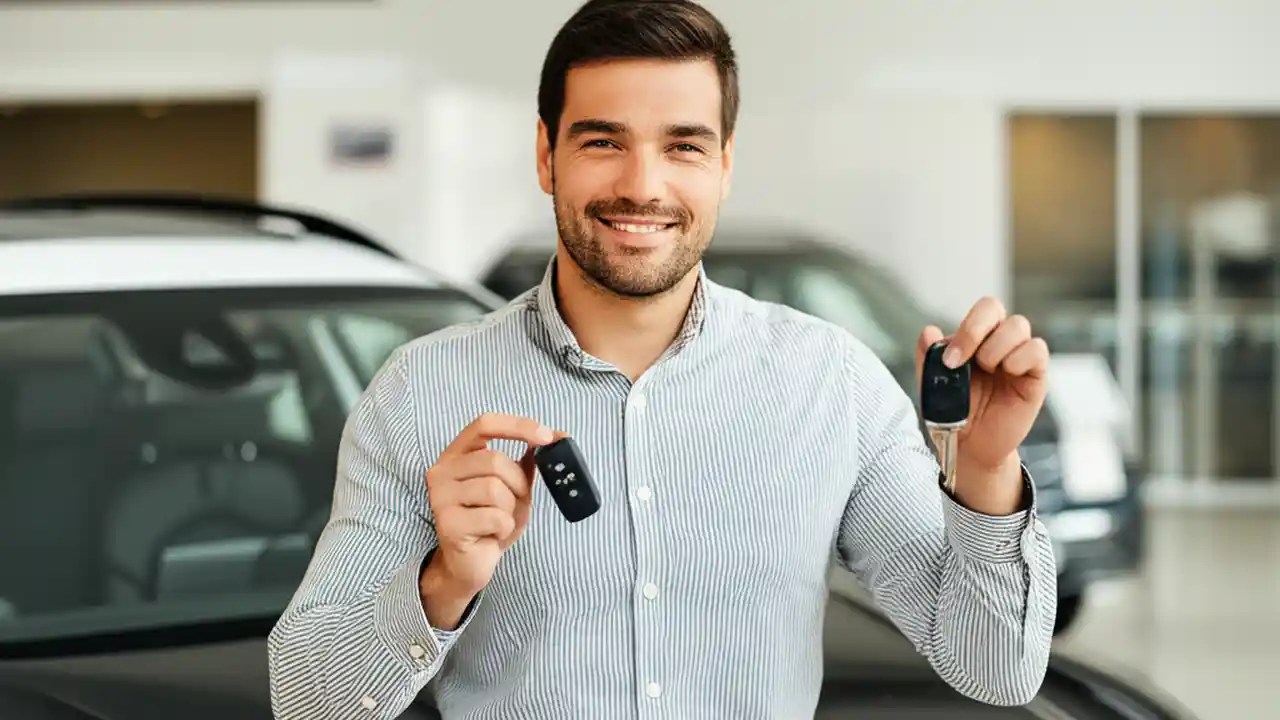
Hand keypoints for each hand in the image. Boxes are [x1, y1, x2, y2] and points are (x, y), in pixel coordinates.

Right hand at [421, 413, 559, 607]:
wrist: (469, 564)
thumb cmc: (490, 522)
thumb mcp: (513, 487)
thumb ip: (528, 461)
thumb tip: (559, 437)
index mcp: (457, 455)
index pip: (484, 424)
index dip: (517, 426)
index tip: (547, 437)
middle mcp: (442, 471)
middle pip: (494, 460)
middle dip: (517, 483)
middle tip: (515, 502)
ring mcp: (440, 497)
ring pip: (495, 489)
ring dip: (509, 509)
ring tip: (498, 521)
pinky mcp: (447, 523)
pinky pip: (494, 517)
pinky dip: (504, 528)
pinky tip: (491, 535)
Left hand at [914, 297, 1049, 473]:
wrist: (971, 445)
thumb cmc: (953, 412)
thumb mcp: (933, 385)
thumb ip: (928, 358)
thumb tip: (929, 331)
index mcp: (976, 338)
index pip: (981, 310)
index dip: (967, 326)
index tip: (950, 358)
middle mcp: (999, 341)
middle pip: (997, 308)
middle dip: (975, 330)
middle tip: (959, 362)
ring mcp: (1019, 356)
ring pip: (1019, 325)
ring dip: (996, 346)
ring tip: (987, 371)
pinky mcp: (1036, 375)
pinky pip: (1037, 350)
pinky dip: (1020, 357)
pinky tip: (1008, 374)